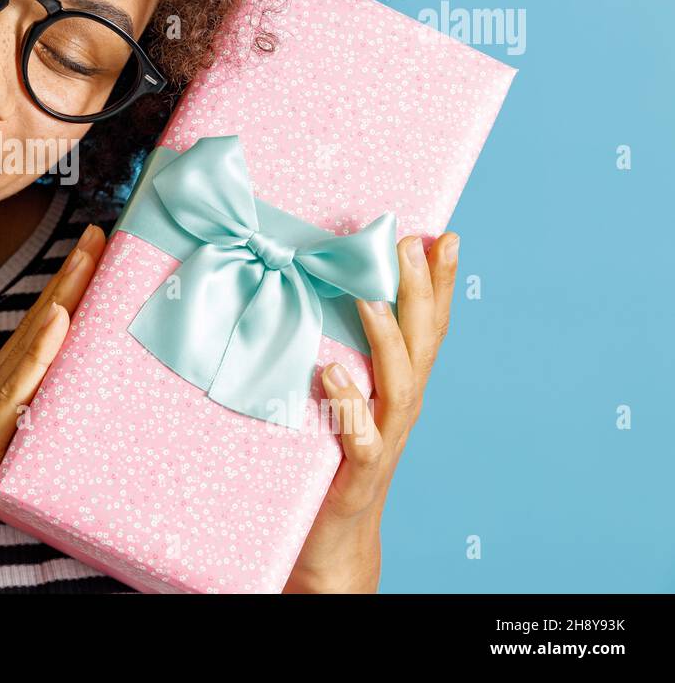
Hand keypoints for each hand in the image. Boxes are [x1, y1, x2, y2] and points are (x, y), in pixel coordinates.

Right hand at [0, 221, 107, 592]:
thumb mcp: (3, 462)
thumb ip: (28, 434)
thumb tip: (66, 420)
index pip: (39, 336)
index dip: (66, 293)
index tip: (96, 254)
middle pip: (37, 327)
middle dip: (70, 278)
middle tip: (101, 234)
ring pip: (30, 347)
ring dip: (62, 298)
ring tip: (89, 257)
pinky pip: (14, 392)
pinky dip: (39, 353)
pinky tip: (58, 322)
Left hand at [283, 231, 459, 592]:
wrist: (333, 538)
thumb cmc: (332, 456)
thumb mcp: (342, 395)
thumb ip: (345, 350)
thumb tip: (330, 291)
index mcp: (399, 386)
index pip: (427, 326)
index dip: (437, 282)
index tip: (442, 233)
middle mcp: (401, 408)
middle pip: (423, 344)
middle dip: (421, 291)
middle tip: (410, 242)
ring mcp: (385, 439)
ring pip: (400, 383)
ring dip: (387, 336)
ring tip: (368, 295)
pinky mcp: (358, 472)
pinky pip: (361, 437)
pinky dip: (350, 404)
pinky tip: (332, 374)